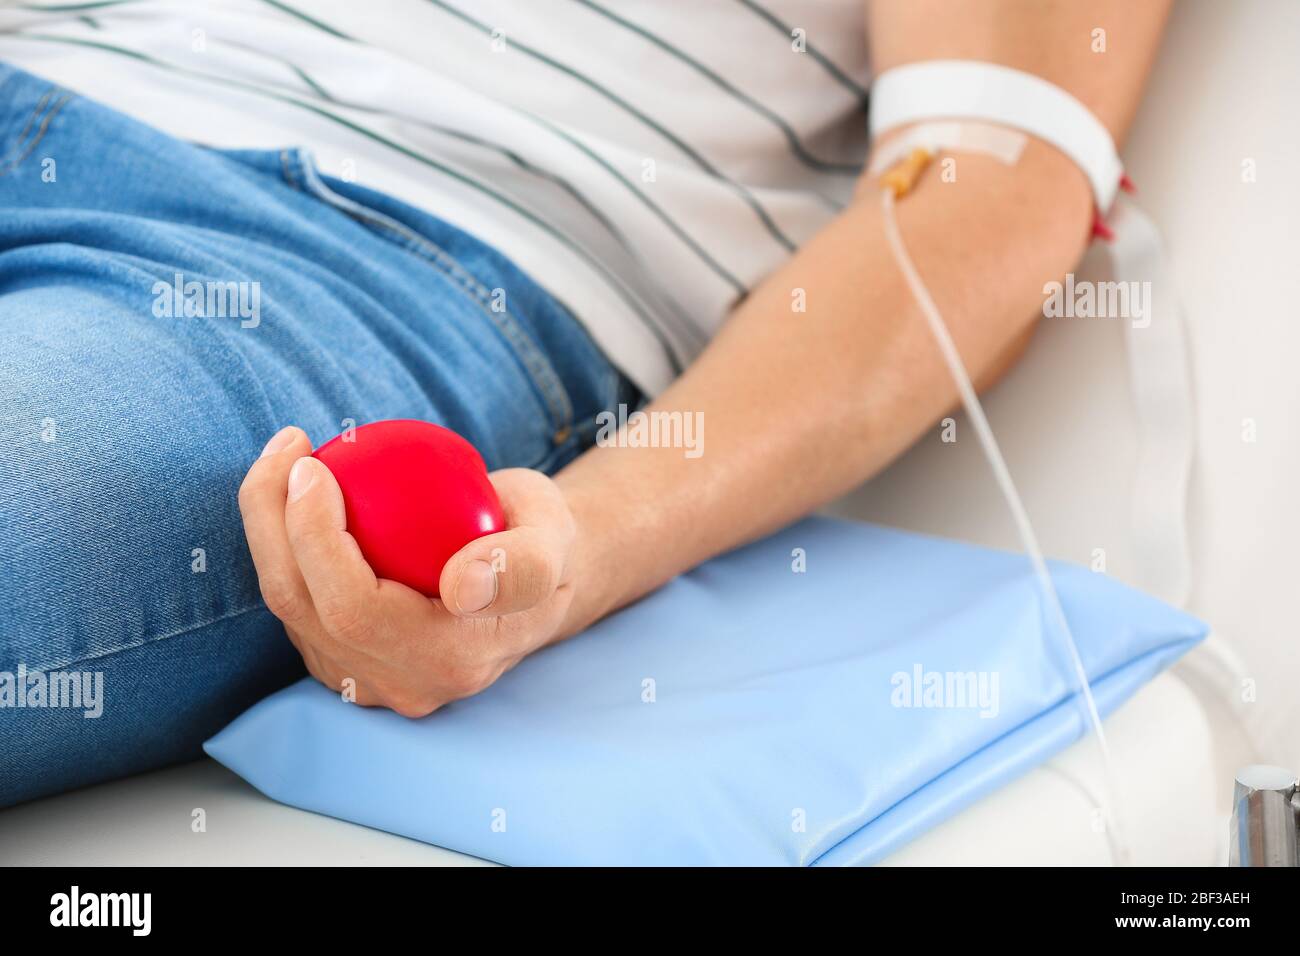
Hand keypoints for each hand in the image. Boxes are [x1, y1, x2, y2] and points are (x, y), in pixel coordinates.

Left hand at [238, 426, 578, 716]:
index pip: (353, 607)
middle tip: (287, 445)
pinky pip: (296, 601)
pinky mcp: (347, 659)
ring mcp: (369, 678)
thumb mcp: (554, 537)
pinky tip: (293, 492)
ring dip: (268, 526)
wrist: (532, 575)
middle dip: (271, 520)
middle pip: (301, 606)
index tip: (311, 466)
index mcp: (449, 661)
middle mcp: (401, 684)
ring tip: (286, 458)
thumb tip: (460, 587)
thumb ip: (522, 566)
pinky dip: (282, 544)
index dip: (314, 538)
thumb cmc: (539, 540)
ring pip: (288, 605)